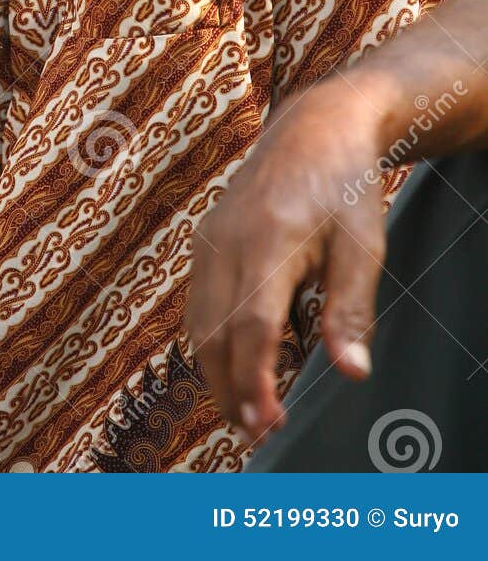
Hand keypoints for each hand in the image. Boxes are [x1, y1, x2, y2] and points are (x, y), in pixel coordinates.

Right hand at [185, 76, 389, 439]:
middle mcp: (230, 239)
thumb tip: (352, 372)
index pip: (254, 325)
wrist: (313, 128)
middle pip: (216, 331)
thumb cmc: (345, 186)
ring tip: (242, 409)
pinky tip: (230, 361)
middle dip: (231, 388)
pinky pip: (196, 300)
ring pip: (198, 320)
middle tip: (256, 432)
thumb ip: (351, 309)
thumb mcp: (363, 245)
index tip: (268, 422)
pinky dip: (208, 339)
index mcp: (271, 239)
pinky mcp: (204, 237)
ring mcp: (210, 237)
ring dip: (215, 370)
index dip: (256, 379)